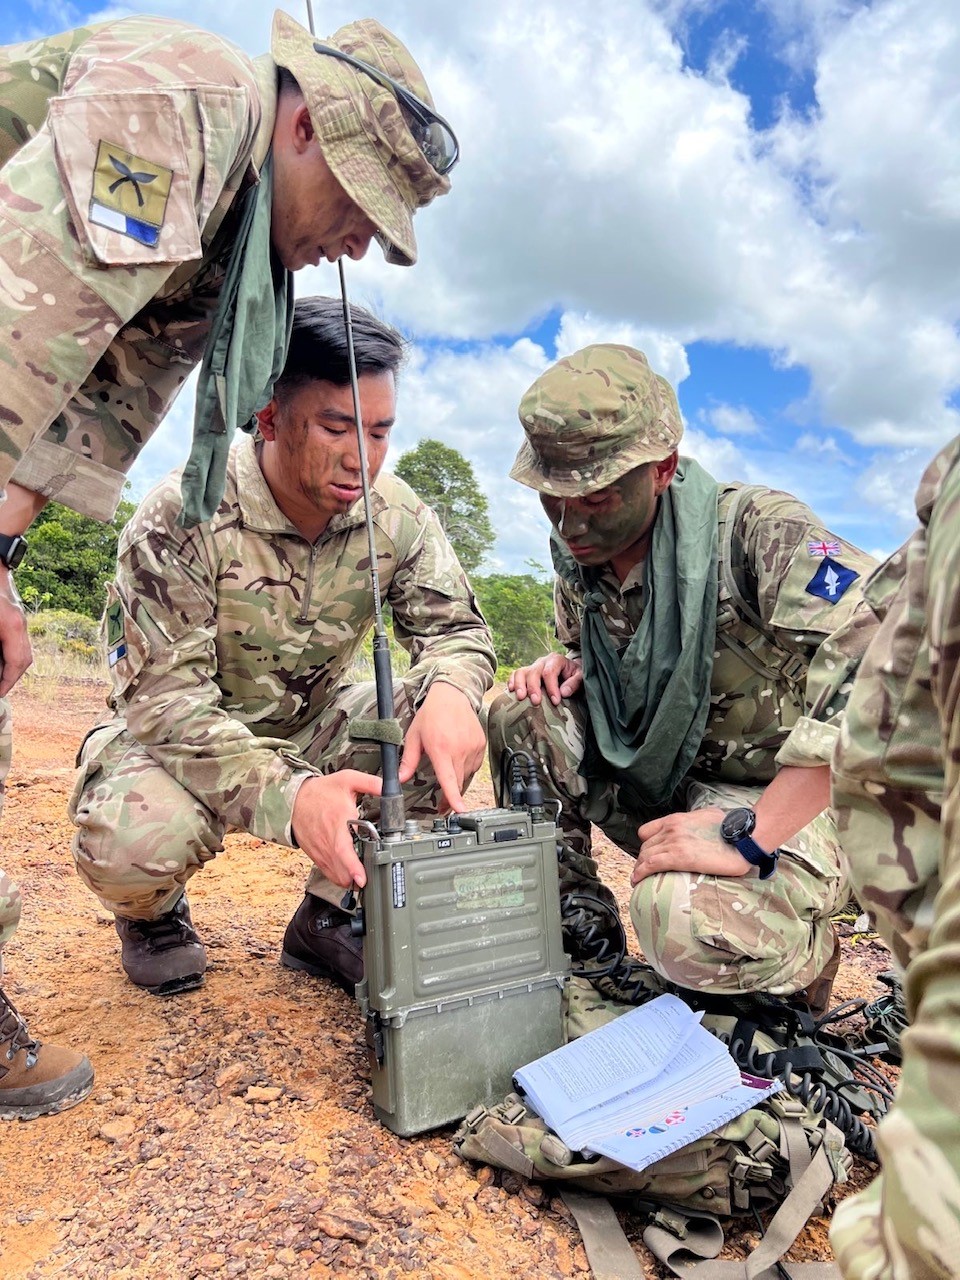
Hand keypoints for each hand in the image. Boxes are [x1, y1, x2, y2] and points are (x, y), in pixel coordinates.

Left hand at [0, 567, 31, 695]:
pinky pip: (18, 639)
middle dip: (12, 677)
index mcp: (12, 625)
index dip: (7, 682)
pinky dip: (11, 653)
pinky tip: (0, 656)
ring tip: (0, 676)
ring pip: (23, 649)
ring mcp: (19, 617)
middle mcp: (20, 623)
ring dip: (12, 666)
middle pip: (24, 659)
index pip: (17, 662)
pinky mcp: (13, 613)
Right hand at [291, 770, 382, 888]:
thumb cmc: (321, 791)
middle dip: (357, 877)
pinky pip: (329, 873)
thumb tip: (392, 785)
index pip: (343, 850)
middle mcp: (328, 841)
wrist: (295, 799)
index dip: (353, 867)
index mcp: (338, 822)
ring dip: (350, 878)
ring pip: (336, 875)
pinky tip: (349, 869)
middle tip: (370, 874)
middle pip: (342, 870)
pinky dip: (340, 876)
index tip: (362, 878)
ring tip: (362, 871)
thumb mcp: (348, 780)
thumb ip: (371, 783)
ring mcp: (321, 851)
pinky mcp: (316, 856)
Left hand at [398, 681, 485, 812]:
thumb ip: (408, 761)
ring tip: (448, 769)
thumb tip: (399, 779)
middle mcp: (459, 749)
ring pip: (466, 775)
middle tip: (442, 807)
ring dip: (457, 779)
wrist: (452, 696)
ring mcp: (473, 747)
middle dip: (450, 798)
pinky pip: (474, 765)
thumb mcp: (414, 737)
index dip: (453, 797)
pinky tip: (457, 759)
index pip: (449, 779)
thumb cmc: (431, 715)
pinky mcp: (481, 745)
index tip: (459, 810)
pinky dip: (466, 768)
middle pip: (458, 783)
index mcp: (441, 749)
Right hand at [507, 653, 582, 705]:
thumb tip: (563, 692)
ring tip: (520, 698)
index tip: (556, 702)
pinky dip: (511, 682)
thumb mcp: (581, 677)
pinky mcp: (526, 673)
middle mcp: (542, 661)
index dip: (551, 687)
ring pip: (521, 672)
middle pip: (533, 672)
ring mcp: (532, 667)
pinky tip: (511, 692)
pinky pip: (515, 675)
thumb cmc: (576, 676)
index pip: (550, 672)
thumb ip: (575, 683)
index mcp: (556, 660)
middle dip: (534, 688)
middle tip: (536, 702)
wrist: (571, 671)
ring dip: (519, 685)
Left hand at [630, 807, 751, 885]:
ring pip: (645, 856)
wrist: (744, 838)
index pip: (647, 831)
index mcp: (676, 819)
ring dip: (640, 869)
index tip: (649, 856)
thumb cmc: (732, 828)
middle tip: (645, 873)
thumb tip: (697, 828)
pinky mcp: (679, 857)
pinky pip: (651, 865)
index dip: (646, 845)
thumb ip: (695, 822)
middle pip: (645, 846)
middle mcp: (671, 828)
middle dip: (643, 860)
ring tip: (639, 880)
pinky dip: (641, 873)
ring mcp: (674, 842)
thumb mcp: (708, 816)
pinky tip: (637, 881)